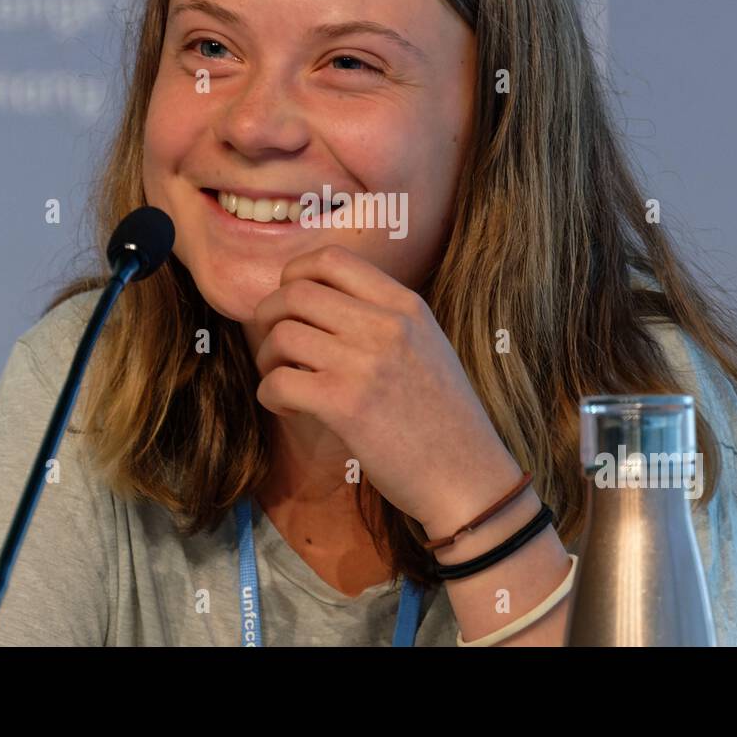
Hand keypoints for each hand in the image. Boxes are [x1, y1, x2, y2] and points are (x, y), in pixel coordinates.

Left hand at [252, 244, 522, 535]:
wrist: (468, 478)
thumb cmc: (444, 418)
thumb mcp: (427, 345)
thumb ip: (383, 317)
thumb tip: (318, 301)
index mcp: (406, 305)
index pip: (331, 258)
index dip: (294, 274)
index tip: (290, 301)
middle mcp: (386, 325)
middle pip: (295, 292)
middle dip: (269, 315)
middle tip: (276, 345)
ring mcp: (365, 363)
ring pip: (281, 334)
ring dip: (268, 357)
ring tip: (283, 378)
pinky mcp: (345, 405)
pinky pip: (278, 382)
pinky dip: (270, 394)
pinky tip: (288, 407)